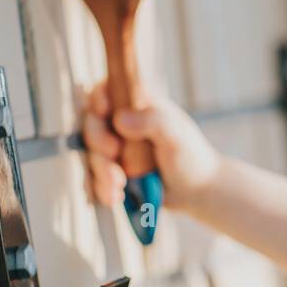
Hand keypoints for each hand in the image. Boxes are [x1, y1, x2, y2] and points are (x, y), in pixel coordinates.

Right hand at [80, 81, 222, 213]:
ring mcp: (114, 149)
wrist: (196, 191)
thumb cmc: (191, 156)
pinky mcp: (111, 172)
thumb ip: (154, 120)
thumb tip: (120, 118)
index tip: (103, 111)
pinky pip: (93, 179)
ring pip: (90, 154)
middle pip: (91, 123)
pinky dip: (101, 188)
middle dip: (97, 140)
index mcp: (138, 105)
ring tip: (120, 184)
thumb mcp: (177, 134)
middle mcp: (122, 124)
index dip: (99, 98)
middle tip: (114, 153)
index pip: (108, 90)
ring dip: (100, 170)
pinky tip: (115, 196)